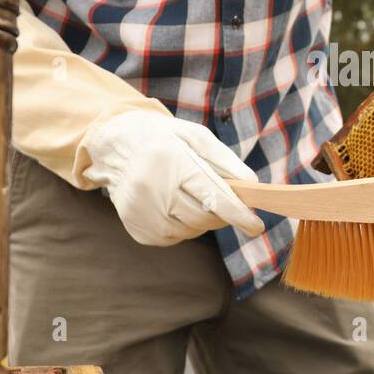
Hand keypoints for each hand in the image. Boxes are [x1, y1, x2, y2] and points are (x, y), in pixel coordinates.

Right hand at [83, 110, 265, 245]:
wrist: (116, 147)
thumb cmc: (164, 139)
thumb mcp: (196, 136)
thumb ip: (226, 161)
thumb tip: (252, 185)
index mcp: (171, 160)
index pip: (212, 195)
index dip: (238, 214)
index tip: (257, 226)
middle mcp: (153, 188)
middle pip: (204, 217)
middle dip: (222, 214)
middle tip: (226, 202)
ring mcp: (142, 212)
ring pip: (190, 230)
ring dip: (202, 220)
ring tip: (192, 197)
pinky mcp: (137, 229)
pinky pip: (174, 237)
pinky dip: (183, 227)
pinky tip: (175, 206)